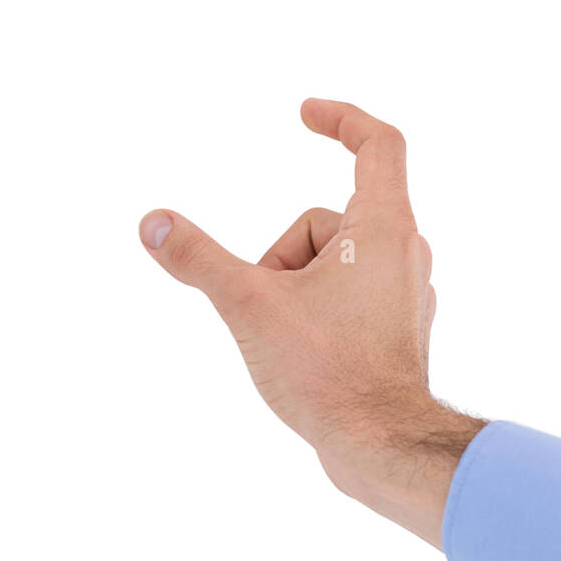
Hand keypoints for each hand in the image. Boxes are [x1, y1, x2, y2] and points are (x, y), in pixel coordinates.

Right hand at [139, 99, 483, 546]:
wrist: (379, 446)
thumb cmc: (328, 374)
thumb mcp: (249, 305)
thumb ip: (198, 259)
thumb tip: (152, 222)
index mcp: (386, 229)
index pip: (379, 145)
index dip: (342, 119)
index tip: (304, 114)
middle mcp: (408, 255)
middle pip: (327, 221)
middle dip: (283, 252)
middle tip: (272, 302)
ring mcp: (407, 295)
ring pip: (333, 265)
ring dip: (297, 288)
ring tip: (293, 339)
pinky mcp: (398, 331)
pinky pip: (345, 298)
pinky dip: (315, 312)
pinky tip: (306, 356)